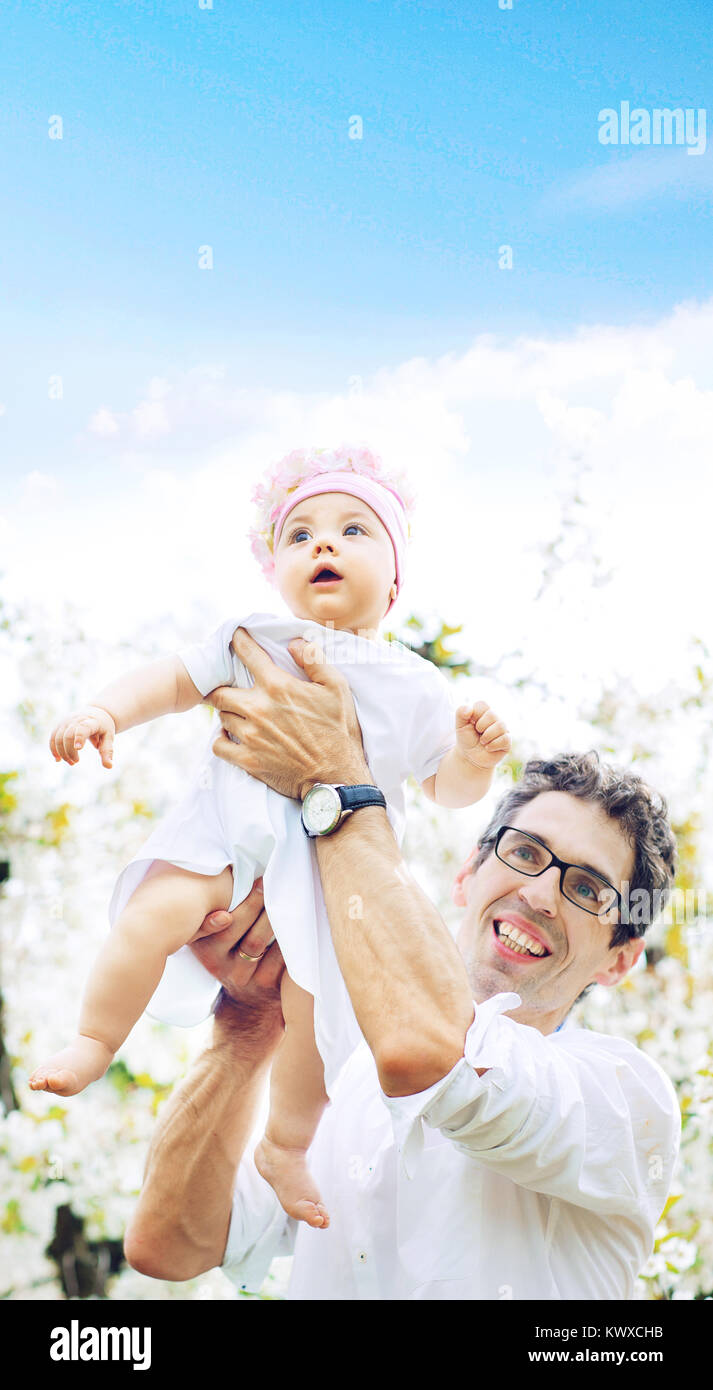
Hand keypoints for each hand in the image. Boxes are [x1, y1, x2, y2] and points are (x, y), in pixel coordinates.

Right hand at [49, 705, 115, 768]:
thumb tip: (109, 766)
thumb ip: (107, 751)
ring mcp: (67, 721)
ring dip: (62, 752)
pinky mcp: (60, 724)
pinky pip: (53, 737)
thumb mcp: (108, 737)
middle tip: (76, 762)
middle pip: (68, 735)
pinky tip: (58, 759)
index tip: (78, 748)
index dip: (80, 737)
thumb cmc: (103, 727)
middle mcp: (77, 719)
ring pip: (58, 737)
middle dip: (70, 751)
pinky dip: (53, 749)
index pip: (84, 728)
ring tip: (71, 762)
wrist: (95, 713)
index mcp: (92, 722)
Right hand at [190, 878, 285, 1052]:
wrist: (247, 1005)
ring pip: (257, 942)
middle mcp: (216, 962)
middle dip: (256, 901)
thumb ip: (219, 913)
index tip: (255, 876)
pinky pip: (278, 958)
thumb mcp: (215, 939)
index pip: (216, 919)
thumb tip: (235, 868)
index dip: (236, 898)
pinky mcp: (263, 986)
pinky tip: (299, 921)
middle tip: (271, 879)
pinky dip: (289, 939)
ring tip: (288, 893)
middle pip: (237, 926)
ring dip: (273, 916)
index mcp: (203, 945)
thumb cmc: (234, 955)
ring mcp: (240, 976)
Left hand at [208, 627, 367, 799]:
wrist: (336, 776)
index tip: (235, 637)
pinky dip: (222, 739)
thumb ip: (314, 660)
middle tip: (229, 687)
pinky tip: (232, 736)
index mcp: (278, 687)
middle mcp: (258, 709)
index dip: (238, 641)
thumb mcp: (337, 688)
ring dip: (227, 713)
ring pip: (221, 717)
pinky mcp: (248, 760)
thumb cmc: (339, 731)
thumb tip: (294, 643)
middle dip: (222, 686)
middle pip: (220, 691)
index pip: (248, 654)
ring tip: (237, 713)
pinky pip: (219, 745)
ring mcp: (250, 736)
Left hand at [455, 701, 510, 770]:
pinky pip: (505, 739)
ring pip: (501, 726)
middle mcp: (496, 719)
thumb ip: (460, 714)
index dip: (474, 715)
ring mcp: (503, 730)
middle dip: (481, 726)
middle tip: (478, 733)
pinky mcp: (507, 742)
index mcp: (484, 712)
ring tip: (482, 742)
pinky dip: (493, 745)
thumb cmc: (466, 739)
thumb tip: (469, 709)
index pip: (482, 704)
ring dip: (487, 736)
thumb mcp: (460, 726)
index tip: (471, 723)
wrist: (470, 758)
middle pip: (492, 715)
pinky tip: (488, 748)